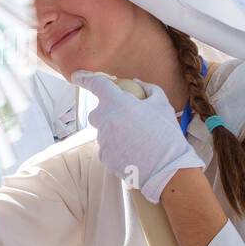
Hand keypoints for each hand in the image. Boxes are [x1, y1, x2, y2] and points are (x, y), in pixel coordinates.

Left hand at [73, 71, 202, 203]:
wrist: (166, 169)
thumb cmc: (166, 134)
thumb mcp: (162, 104)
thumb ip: (147, 88)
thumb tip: (136, 83)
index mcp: (116, 103)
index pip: (96, 84)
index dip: (85, 78)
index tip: (77, 76)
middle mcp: (104, 120)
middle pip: (98, 112)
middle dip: (109, 112)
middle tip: (130, 119)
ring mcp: (102, 140)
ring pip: (104, 131)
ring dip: (116, 132)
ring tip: (138, 140)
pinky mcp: (104, 157)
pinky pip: (107, 147)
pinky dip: (117, 148)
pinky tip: (134, 152)